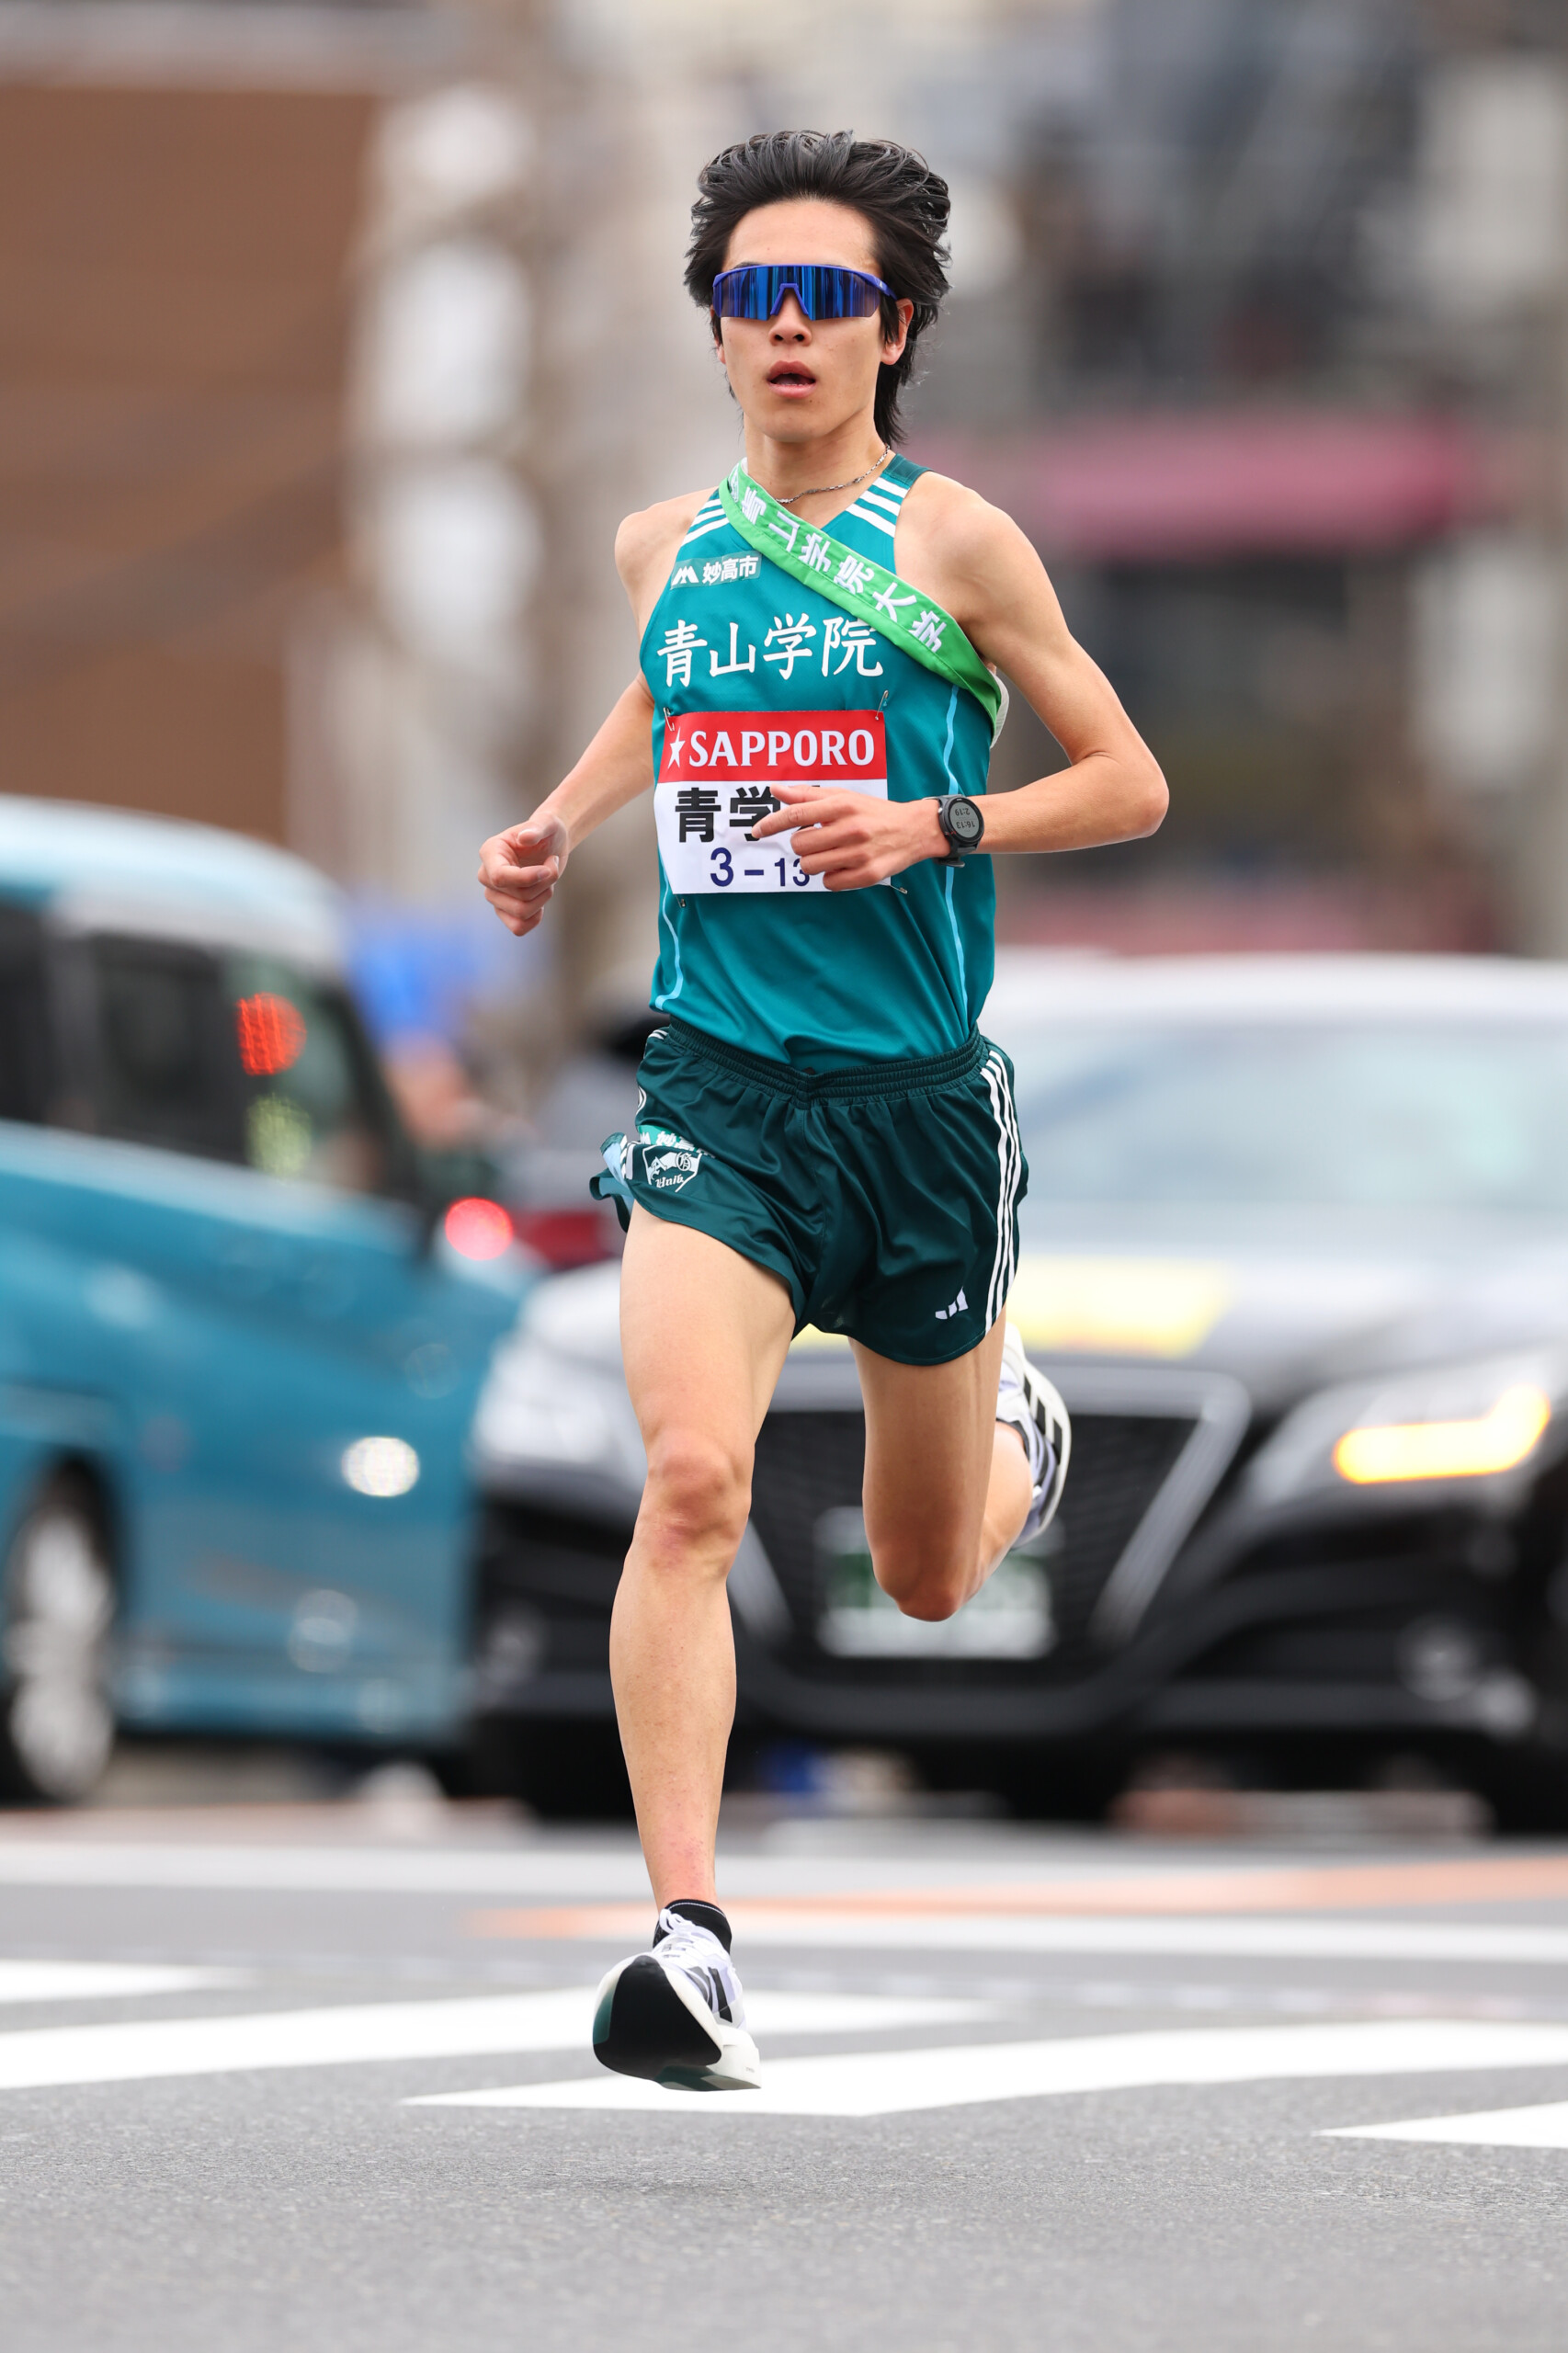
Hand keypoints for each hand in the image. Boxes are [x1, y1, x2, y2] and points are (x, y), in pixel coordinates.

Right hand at [477, 810, 569, 935]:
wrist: (551, 844)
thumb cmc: (547, 831)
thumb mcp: (547, 823)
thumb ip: (537, 827)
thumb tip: (525, 837)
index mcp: (491, 852)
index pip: (499, 878)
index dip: (527, 878)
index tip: (548, 869)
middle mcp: (487, 875)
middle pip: (516, 897)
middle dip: (544, 885)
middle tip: (552, 865)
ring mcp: (494, 895)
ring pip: (521, 912)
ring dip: (544, 898)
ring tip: (548, 879)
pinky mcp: (505, 909)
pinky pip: (518, 927)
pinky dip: (536, 918)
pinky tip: (542, 900)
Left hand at [749, 787, 945, 890]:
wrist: (914, 829)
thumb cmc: (873, 812)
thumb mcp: (843, 796)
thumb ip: (807, 795)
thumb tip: (775, 789)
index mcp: (842, 805)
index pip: (796, 815)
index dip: (771, 824)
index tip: (756, 831)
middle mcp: (850, 828)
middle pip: (799, 845)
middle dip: (802, 845)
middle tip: (818, 840)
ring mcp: (859, 853)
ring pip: (810, 866)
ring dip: (814, 861)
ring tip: (830, 853)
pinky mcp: (867, 874)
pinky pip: (829, 882)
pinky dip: (830, 876)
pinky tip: (843, 865)